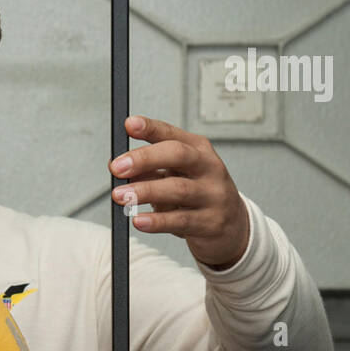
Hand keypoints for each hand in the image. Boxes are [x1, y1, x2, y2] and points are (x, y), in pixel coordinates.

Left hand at [109, 115, 249, 269]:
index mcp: (198, 150)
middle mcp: (210, 168)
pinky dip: (157, 221)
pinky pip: (181, 221)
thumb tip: (116, 167)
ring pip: (178, 189)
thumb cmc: (198, 195)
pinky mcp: (212, 222)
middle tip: (116, 167)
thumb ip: (148, 169)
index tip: (128, 124)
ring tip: (121, 197)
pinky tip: (139, 220)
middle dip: (144, 158)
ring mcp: (214, 195)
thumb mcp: (176, 176)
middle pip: (178, 155)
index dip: (150, 128)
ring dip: (145, 192)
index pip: (172, 134)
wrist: (234, 226)